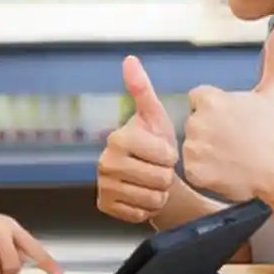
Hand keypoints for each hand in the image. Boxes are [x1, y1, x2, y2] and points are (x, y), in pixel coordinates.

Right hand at [96, 55, 178, 223]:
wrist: (149, 180)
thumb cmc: (155, 147)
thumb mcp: (154, 117)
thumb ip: (142, 90)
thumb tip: (130, 59)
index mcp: (118, 138)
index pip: (162, 155)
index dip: (170, 156)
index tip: (163, 153)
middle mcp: (105, 161)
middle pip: (157, 178)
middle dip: (165, 177)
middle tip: (158, 171)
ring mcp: (103, 185)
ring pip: (150, 198)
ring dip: (158, 194)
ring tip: (152, 183)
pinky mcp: (105, 205)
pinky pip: (139, 213)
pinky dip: (146, 208)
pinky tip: (142, 197)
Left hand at [182, 24, 273, 201]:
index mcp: (209, 99)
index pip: (199, 98)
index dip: (217, 110)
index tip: (236, 121)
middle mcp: (196, 121)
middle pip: (194, 121)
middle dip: (211, 129)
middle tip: (236, 140)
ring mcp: (193, 148)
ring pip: (192, 144)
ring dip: (207, 150)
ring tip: (232, 156)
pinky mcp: (193, 171)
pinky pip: (190, 167)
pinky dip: (204, 171)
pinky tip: (225, 169)